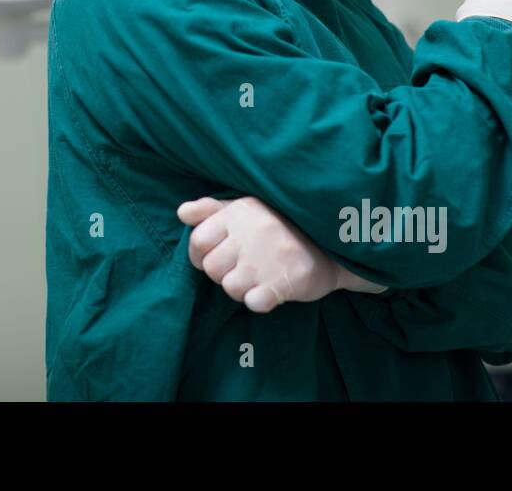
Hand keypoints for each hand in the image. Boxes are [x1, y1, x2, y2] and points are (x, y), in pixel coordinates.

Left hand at [177, 196, 353, 312]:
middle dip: (221, 273)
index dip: (199, 254)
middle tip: (240, 268)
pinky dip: (257, 301)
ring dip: (240, 289)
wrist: (330, 245)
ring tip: (256, 278)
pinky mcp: (286, 282)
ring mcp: (267, 259)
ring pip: (229, 288)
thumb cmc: (279, 226)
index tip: (213, 257)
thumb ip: (210, 209)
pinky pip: (253, 302)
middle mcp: (250, 234)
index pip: (197, 240)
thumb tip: (181, 213)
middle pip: (210, 268)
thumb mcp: (245, 208)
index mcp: (238, 213)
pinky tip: (268, 291)